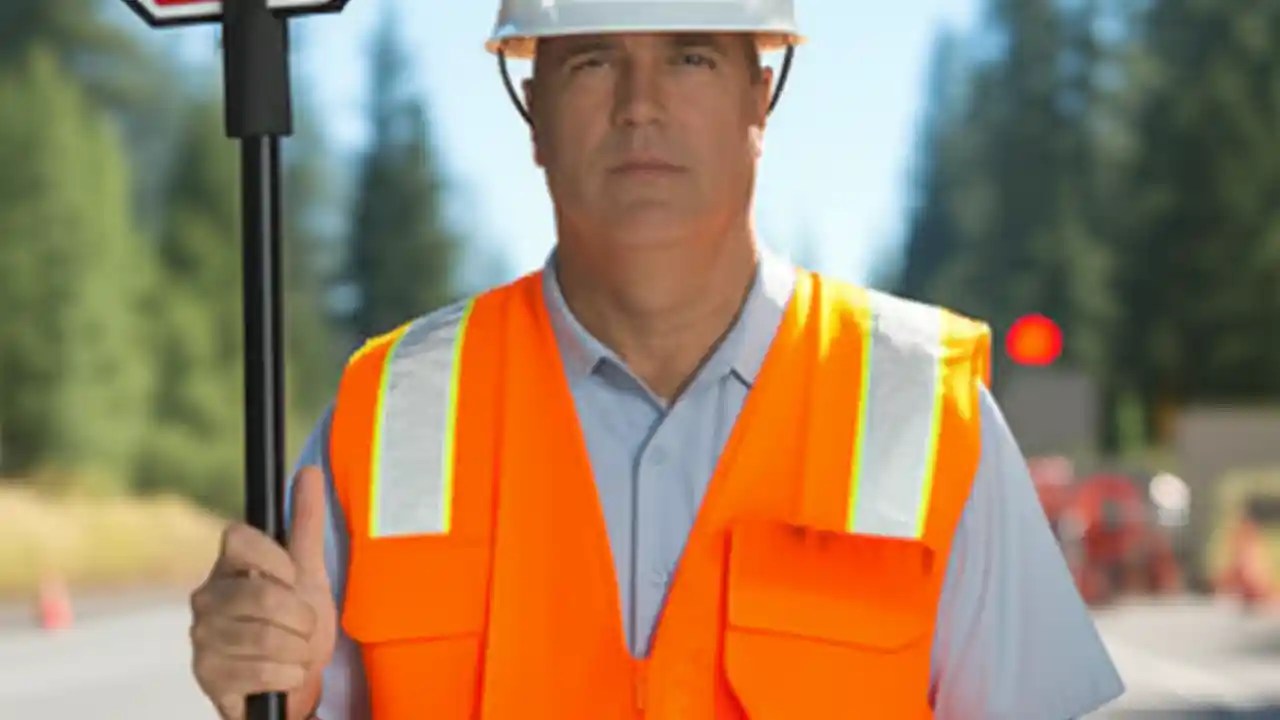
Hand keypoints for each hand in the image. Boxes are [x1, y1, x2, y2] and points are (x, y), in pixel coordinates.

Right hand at [190, 467, 336, 719]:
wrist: (293, 683)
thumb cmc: (296, 624)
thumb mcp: (309, 573)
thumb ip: (306, 523)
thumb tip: (309, 471)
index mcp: (229, 565)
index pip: (239, 539)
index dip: (277, 561)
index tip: (294, 579)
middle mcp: (207, 598)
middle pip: (262, 595)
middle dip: (301, 617)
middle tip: (304, 626)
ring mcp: (203, 638)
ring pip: (266, 637)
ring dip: (299, 649)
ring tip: (297, 652)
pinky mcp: (208, 676)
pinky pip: (262, 671)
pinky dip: (289, 675)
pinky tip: (286, 675)